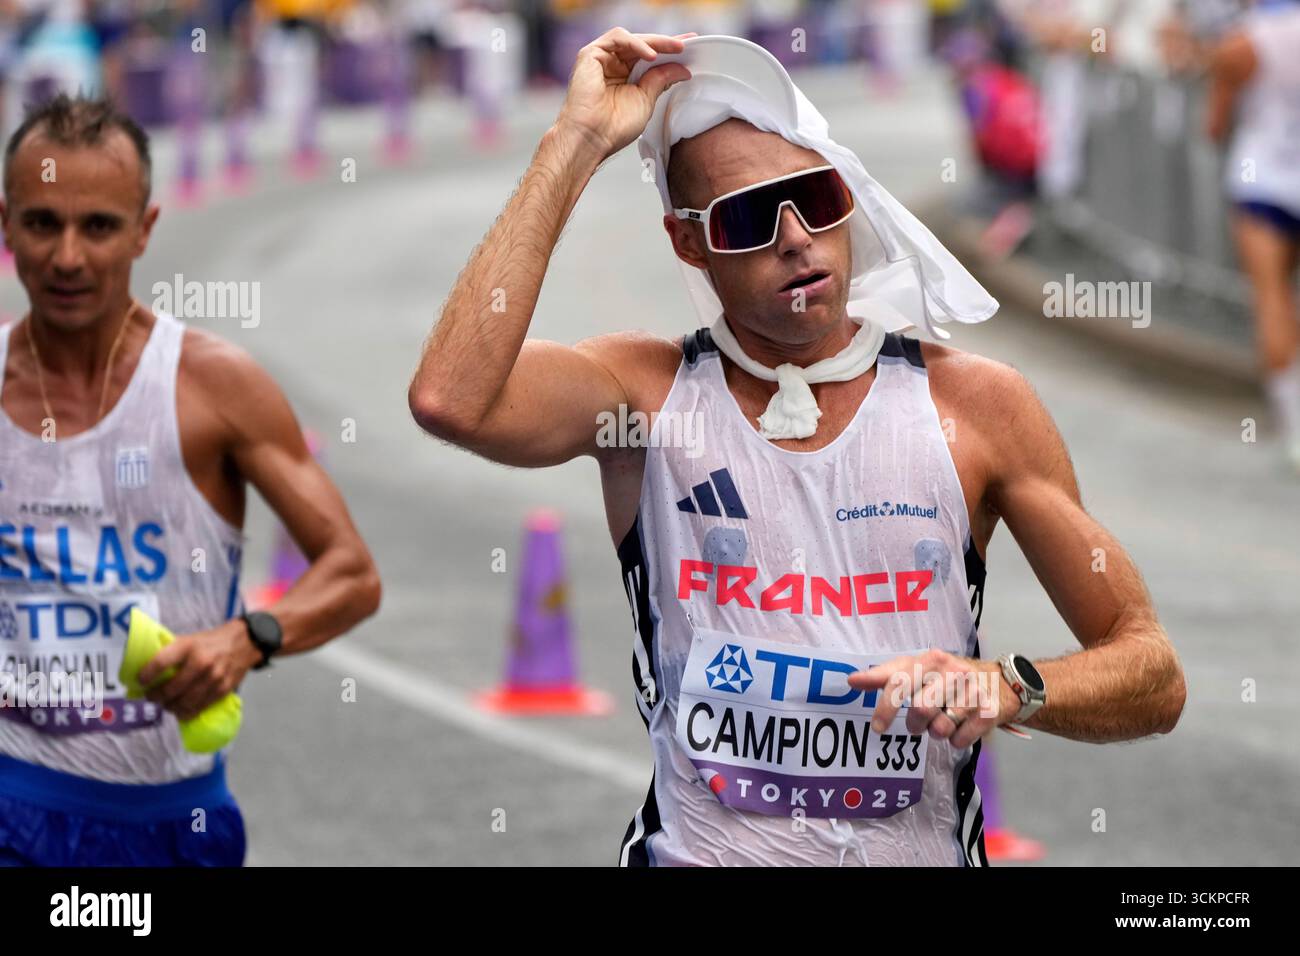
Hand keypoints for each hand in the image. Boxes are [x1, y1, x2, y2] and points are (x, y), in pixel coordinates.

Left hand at [139, 620, 258, 720]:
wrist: (245, 642)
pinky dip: (186, 712)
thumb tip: (147, 668)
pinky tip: (179, 711)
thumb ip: (172, 653)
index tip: (140, 682)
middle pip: (170, 688)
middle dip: (156, 697)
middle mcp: (201, 662)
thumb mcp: (190, 639)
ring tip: (165, 705)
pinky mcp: (223, 689)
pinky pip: (199, 707)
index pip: (160, 663)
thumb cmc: (211, 641)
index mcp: (188, 646)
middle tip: (151, 697)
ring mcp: (213, 678)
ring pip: (184, 702)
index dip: (146, 676)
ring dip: (169, 707)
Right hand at [554, 28, 696, 162]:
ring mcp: (601, 58)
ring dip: (655, 42)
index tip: (691, 48)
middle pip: (642, 46)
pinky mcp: (590, 54)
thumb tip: (682, 68)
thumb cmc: (613, 127)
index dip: (669, 51)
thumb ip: (661, 79)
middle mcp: (612, 65)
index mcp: (625, 77)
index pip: (649, 57)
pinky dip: (636, 44)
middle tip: (687, 43)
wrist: (591, 138)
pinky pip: (617, 39)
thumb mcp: (646, 99)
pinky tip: (651, 56)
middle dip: (666, 43)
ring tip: (675, 48)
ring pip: (631, 39)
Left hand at [847, 649, 1019, 749]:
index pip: (901, 682)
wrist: (999, 682)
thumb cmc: (948, 677)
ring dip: (936, 732)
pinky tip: (961, 726)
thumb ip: (886, 675)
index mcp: (931, 659)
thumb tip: (852, 680)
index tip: (876, 728)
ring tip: (943, 720)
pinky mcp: (988, 712)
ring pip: (941, 728)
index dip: (885, 706)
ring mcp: (973, 692)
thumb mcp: (919, 668)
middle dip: (914, 725)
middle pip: (920, 710)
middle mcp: (953, 672)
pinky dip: (956, 739)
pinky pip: (960, 740)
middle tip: (915, 726)